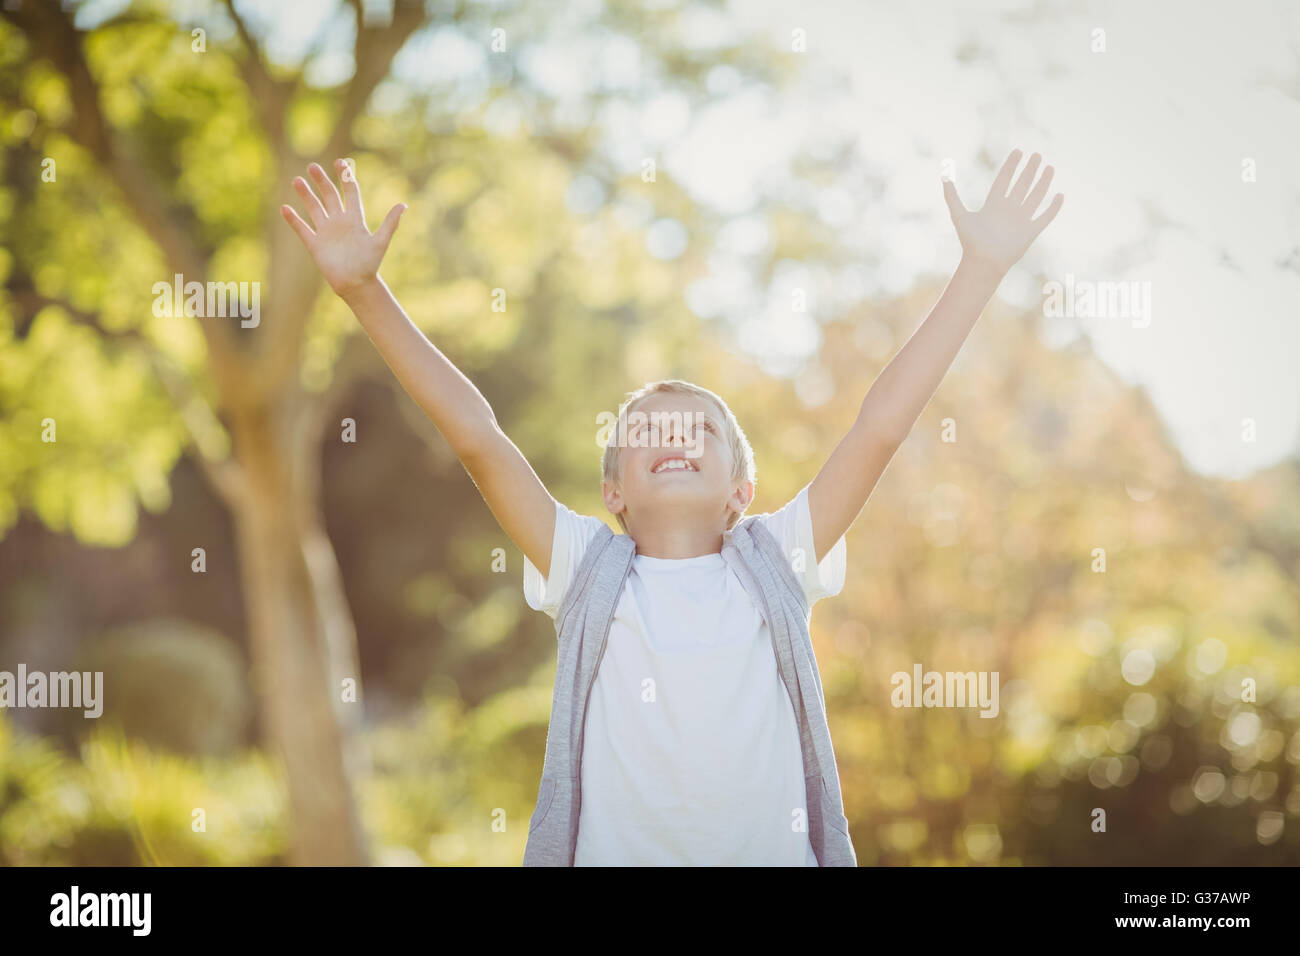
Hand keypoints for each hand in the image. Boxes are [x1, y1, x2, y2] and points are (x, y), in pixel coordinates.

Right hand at [280, 159, 405, 298]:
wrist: (356, 284)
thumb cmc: (370, 264)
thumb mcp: (381, 241)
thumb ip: (390, 223)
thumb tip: (403, 205)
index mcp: (355, 219)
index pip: (350, 192)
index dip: (345, 177)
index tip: (340, 162)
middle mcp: (340, 222)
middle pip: (329, 196)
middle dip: (321, 181)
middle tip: (312, 166)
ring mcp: (326, 232)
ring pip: (314, 208)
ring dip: (306, 195)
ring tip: (297, 180)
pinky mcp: (315, 244)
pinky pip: (302, 229)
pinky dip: (293, 220)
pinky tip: (285, 208)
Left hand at [943, 149, 1062, 276]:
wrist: (983, 261)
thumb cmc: (970, 241)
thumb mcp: (959, 214)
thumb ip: (951, 195)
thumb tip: (944, 175)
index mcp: (993, 204)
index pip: (1004, 180)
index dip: (1011, 166)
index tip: (1018, 151)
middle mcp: (1008, 210)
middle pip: (1021, 185)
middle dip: (1029, 170)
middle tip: (1037, 155)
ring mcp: (1021, 220)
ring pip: (1035, 196)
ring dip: (1043, 182)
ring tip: (1049, 167)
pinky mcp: (1030, 231)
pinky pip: (1045, 217)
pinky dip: (1053, 208)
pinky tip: (1059, 195)